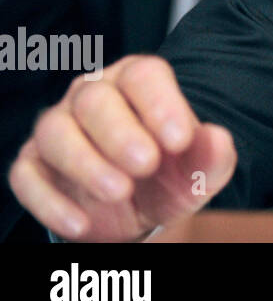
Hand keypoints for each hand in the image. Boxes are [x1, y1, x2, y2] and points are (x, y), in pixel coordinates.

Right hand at [7, 55, 236, 241]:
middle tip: (146, 165)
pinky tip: (80, 223)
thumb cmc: (171, 175)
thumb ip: (213, 153)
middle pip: (94, 100)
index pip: (144, 76)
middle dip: (119, 133)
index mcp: (138, 82)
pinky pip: (26, 175)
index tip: (180, 141)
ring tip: (118, 192)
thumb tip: (218, 139)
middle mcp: (93, 95)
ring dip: (85, 163)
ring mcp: (59, 128)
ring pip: (55, 132)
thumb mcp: (201, 170)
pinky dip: (49, 201)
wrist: (140, 209)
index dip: (161, 104)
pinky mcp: (33, 165)